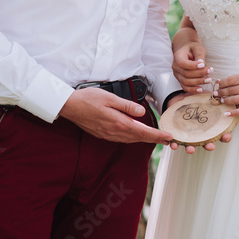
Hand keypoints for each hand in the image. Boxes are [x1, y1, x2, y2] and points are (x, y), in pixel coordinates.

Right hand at [58, 88, 173, 143]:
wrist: (69, 106)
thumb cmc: (88, 99)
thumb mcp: (109, 98)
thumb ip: (126, 106)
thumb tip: (141, 113)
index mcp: (118, 123)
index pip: (142, 132)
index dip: (157, 136)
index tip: (169, 137)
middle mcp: (114, 132)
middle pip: (139, 138)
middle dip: (154, 139)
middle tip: (168, 139)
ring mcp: (108, 135)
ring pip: (131, 140)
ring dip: (144, 139)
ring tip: (156, 137)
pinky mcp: (103, 135)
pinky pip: (122, 139)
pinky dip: (133, 138)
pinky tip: (136, 134)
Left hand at [163, 93, 230, 153]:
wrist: (178, 96)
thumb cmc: (194, 98)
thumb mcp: (205, 97)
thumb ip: (213, 99)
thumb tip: (222, 96)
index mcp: (208, 126)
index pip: (220, 134)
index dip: (225, 136)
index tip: (227, 135)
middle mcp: (200, 133)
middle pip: (206, 143)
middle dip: (209, 146)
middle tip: (211, 146)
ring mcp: (188, 134)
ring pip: (191, 145)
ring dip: (191, 149)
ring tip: (191, 149)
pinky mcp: (177, 133)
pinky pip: (175, 142)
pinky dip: (174, 144)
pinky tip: (174, 145)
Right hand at [172, 41, 210, 92]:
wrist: (188, 52)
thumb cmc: (193, 49)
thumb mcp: (198, 47)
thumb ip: (199, 54)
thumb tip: (201, 63)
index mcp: (177, 56)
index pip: (182, 63)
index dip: (193, 66)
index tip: (203, 64)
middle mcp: (175, 66)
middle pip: (186, 74)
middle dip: (199, 74)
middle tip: (210, 70)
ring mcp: (177, 75)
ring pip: (186, 82)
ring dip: (198, 82)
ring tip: (208, 79)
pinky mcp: (180, 80)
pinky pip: (185, 87)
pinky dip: (193, 90)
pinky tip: (201, 89)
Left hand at [214, 71, 238, 116]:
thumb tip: (228, 81)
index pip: (232, 79)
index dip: (223, 82)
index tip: (217, 84)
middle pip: (232, 89)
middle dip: (221, 92)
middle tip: (215, 94)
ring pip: (236, 99)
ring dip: (225, 100)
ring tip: (220, 101)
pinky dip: (233, 112)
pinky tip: (226, 113)